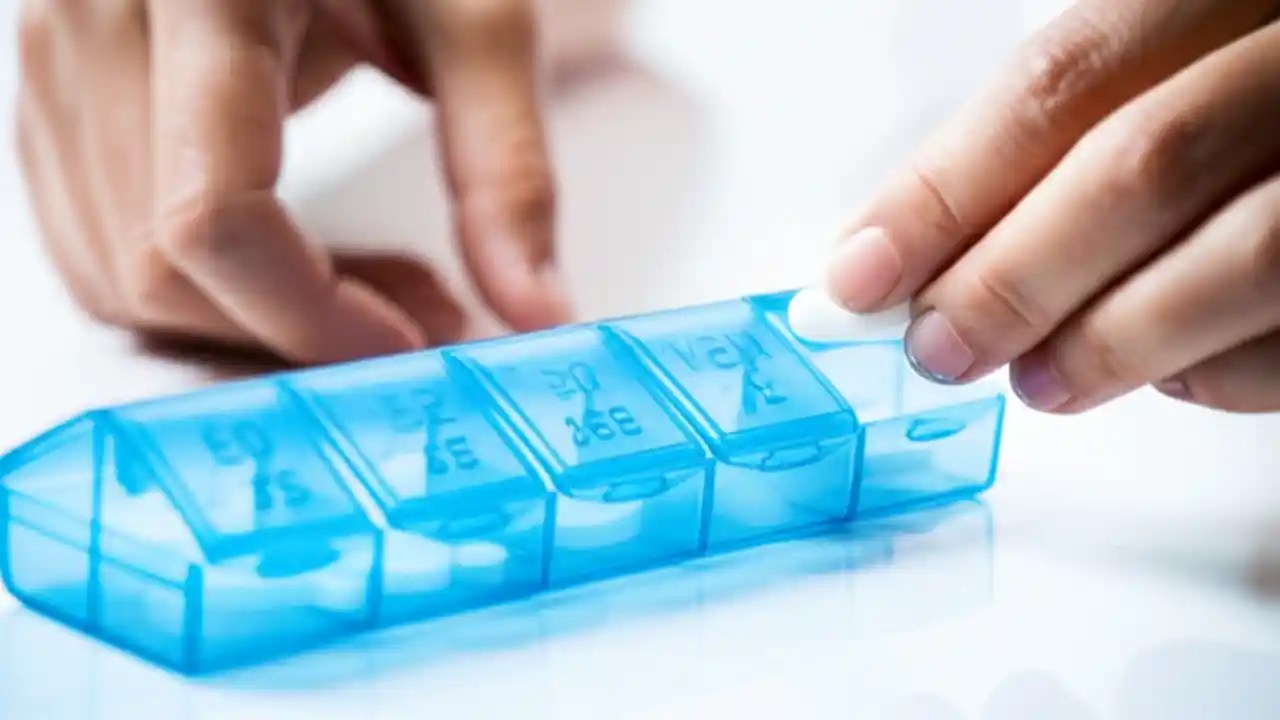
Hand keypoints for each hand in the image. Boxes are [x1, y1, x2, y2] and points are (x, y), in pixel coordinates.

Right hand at [16, 0, 570, 364]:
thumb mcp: (474, 16)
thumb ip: (506, 164)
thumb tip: (535, 312)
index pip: (214, 211)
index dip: (314, 313)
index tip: (414, 343)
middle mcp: (95, 23)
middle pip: (163, 269)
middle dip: (301, 327)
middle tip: (424, 313)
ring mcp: (55, 62)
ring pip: (119, 278)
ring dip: (257, 321)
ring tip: (376, 284)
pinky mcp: (57, 99)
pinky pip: (102, 250)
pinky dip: (209, 292)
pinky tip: (303, 260)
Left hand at [826, 0, 1279, 412]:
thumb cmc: (1234, 97)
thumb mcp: (1158, 69)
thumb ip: (1054, 139)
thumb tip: (905, 250)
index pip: (1063, 79)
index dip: (947, 188)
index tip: (862, 272)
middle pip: (1144, 165)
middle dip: (1016, 277)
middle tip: (941, 345)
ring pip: (1246, 257)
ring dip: (1109, 341)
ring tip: (1039, 378)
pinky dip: (1213, 372)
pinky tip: (1163, 369)